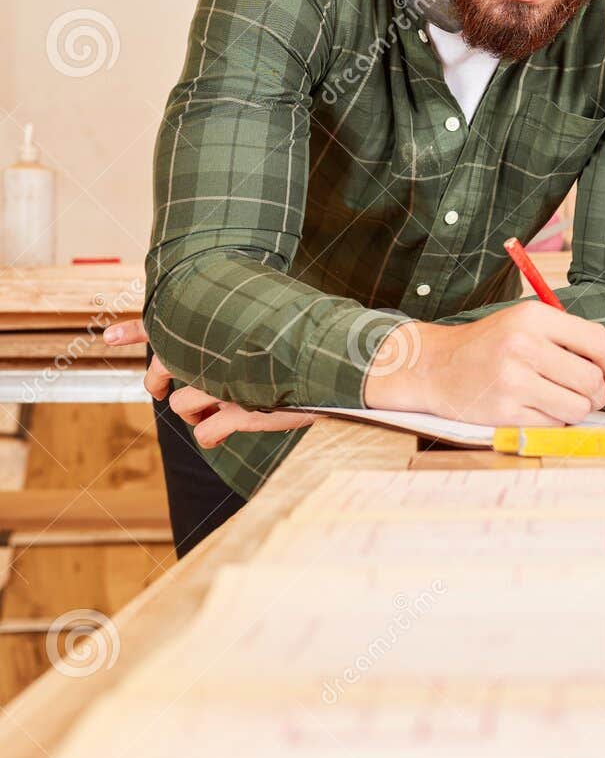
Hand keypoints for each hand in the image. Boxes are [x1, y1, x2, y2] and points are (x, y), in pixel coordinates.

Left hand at [102, 318, 313, 445]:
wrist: (343, 364)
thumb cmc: (304, 347)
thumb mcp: (266, 328)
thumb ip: (238, 329)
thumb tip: (218, 339)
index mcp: (220, 329)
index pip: (164, 323)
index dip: (133, 329)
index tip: (108, 336)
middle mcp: (218, 354)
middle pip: (164, 369)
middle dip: (160, 380)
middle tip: (165, 388)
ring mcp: (228, 384)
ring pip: (183, 404)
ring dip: (196, 409)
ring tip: (218, 406)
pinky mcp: (242, 413)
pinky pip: (206, 433)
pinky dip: (211, 433)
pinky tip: (221, 430)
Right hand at [363, 301, 604, 424]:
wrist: (434, 365)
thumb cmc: (488, 345)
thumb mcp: (524, 323)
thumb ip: (568, 339)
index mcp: (534, 317)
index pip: (599, 341)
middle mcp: (523, 345)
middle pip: (591, 380)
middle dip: (597, 394)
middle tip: (586, 395)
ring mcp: (512, 380)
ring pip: (577, 407)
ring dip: (577, 410)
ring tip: (559, 401)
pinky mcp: (504, 411)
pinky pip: (553, 424)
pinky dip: (553, 420)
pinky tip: (536, 408)